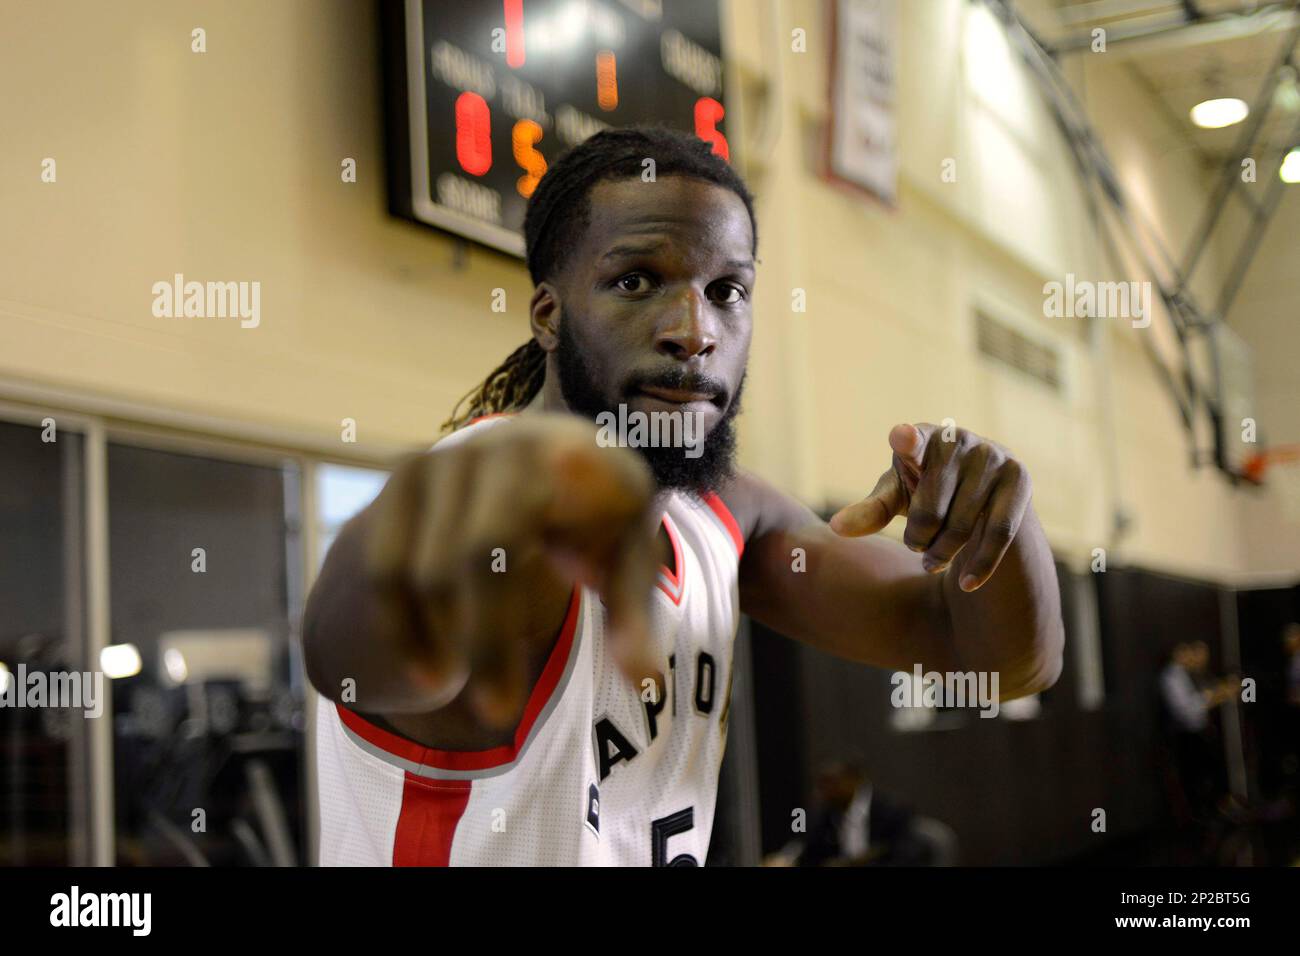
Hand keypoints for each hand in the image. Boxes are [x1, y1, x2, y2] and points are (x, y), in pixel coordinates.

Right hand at [364, 414, 660, 726]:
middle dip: (475, 645)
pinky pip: (385, 564)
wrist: (551, 443)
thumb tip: (645, 682)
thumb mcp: (630, 550)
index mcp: (551, 460)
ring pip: (414, 571)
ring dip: (431, 642)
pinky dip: (399, 624)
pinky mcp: (406, 476)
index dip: (492, 633)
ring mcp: (440, 458)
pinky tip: (427, 670)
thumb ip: (635, 611)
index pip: (501, 550)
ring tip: (465, 689)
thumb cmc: (599, 509)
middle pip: (458, 564)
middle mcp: (488, 449)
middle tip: (498, 714)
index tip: (505, 708)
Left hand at [828, 423, 1032, 591]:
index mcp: (922, 438)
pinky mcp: (1019, 478)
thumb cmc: (927, 492)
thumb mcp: (896, 499)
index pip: (910, 440)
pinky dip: (981, 564)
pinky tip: (966, 584)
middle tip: (917, 547)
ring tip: (931, 561)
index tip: (901, 438)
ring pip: (963, 527)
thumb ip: (870, 512)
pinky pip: (999, 533)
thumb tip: (835, 528)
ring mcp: (992, 456)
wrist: (981, 495)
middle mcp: (958, 439)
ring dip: (942, 553)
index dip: (906, 440)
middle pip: (930, 511)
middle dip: (918, 539)